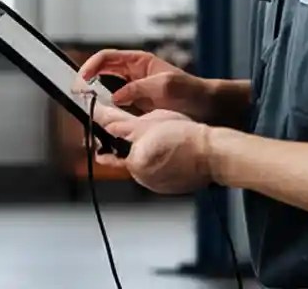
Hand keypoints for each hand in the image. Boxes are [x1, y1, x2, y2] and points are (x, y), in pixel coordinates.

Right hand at [79, 49, 215, 121]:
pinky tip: (100, 119)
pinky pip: (116, 106)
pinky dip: (106, 110)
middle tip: (76, 94)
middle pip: (101, 72)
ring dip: (94, 96)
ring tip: (84, 107)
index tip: (82, 79)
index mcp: (139, 62)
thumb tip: (115, 97)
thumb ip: (138, 89)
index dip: (91, 65)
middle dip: (86, 80)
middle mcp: (133, 74)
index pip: (107, 57)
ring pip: (105, 89)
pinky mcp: (137, 106)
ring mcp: (134, 90)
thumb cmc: (191, 92)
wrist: (208, 108)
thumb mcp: (165, 86)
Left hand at [91, 104, 212, 194]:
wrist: (212, 153)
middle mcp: (141, 178)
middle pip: (124, 158)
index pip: (107, 150)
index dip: (102, 138)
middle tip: (136, 131)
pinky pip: (156, 171)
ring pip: (141, 164)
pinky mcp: (169, 186)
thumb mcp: (149, 121)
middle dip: (126, 145)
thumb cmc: (184, 135)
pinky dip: (157, 161)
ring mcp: (155, 184)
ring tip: (160, 139)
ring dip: (143, 152)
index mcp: (133, 163)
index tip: (95, 130)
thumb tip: (102, 121)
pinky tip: (169, 150)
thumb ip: (120, 124)